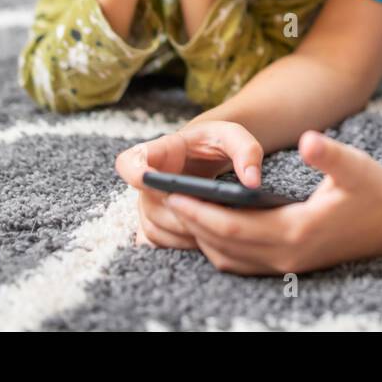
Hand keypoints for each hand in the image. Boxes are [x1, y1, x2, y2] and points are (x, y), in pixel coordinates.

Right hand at [114, 122, 264, 249]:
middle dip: (180, 214)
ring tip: (214, 230)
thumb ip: (247, 152)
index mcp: (160, 152)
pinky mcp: (154, 224)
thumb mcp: (235, 136)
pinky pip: (158, 242)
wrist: (208, 154)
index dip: (133, 173)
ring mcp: (148, 205)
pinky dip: (179, 245)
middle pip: (149, 205)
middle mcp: (146, 181)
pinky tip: (202, 240)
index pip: (129, 162)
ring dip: (183, 234)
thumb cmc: (217, 142)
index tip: (149, 180)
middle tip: (211, 215)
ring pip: (153, 228)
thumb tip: (252, 182)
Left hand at [163, 130, 381, 274]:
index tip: (173, 196)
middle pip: (224, 248)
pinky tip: (211, 229)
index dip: (200, 213)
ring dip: (203, 239)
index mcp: (297, 232)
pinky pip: (244, 264)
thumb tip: (309, 138)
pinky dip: (221, 249)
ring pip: (230, 261)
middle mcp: (288, 256)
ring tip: (181, 212)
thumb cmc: (377, 190)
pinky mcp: (293, 265)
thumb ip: (329, 154)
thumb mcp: (355, 165)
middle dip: (191, 225)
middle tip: (163, 202)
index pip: (233, 228)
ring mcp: (290, 265)